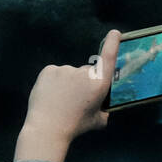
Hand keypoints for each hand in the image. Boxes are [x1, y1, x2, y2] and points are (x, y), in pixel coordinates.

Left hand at [16, 29, 120, 161]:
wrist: (47, 128)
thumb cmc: (74, 126)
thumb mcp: (97, 122)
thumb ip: (104, 113)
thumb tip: (106, 112)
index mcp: (99, 84)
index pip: (108, 57)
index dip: (112, 43)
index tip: (115, 32)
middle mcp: (84, 73)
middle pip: (87, 72)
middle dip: (83, 82)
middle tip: (75, 100)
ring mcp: (65, 70)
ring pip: (69, 74)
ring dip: (67, 83)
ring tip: (60, 101)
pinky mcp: (49, 70)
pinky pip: (54, 74)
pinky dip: (53, 82)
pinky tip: (50, 95)